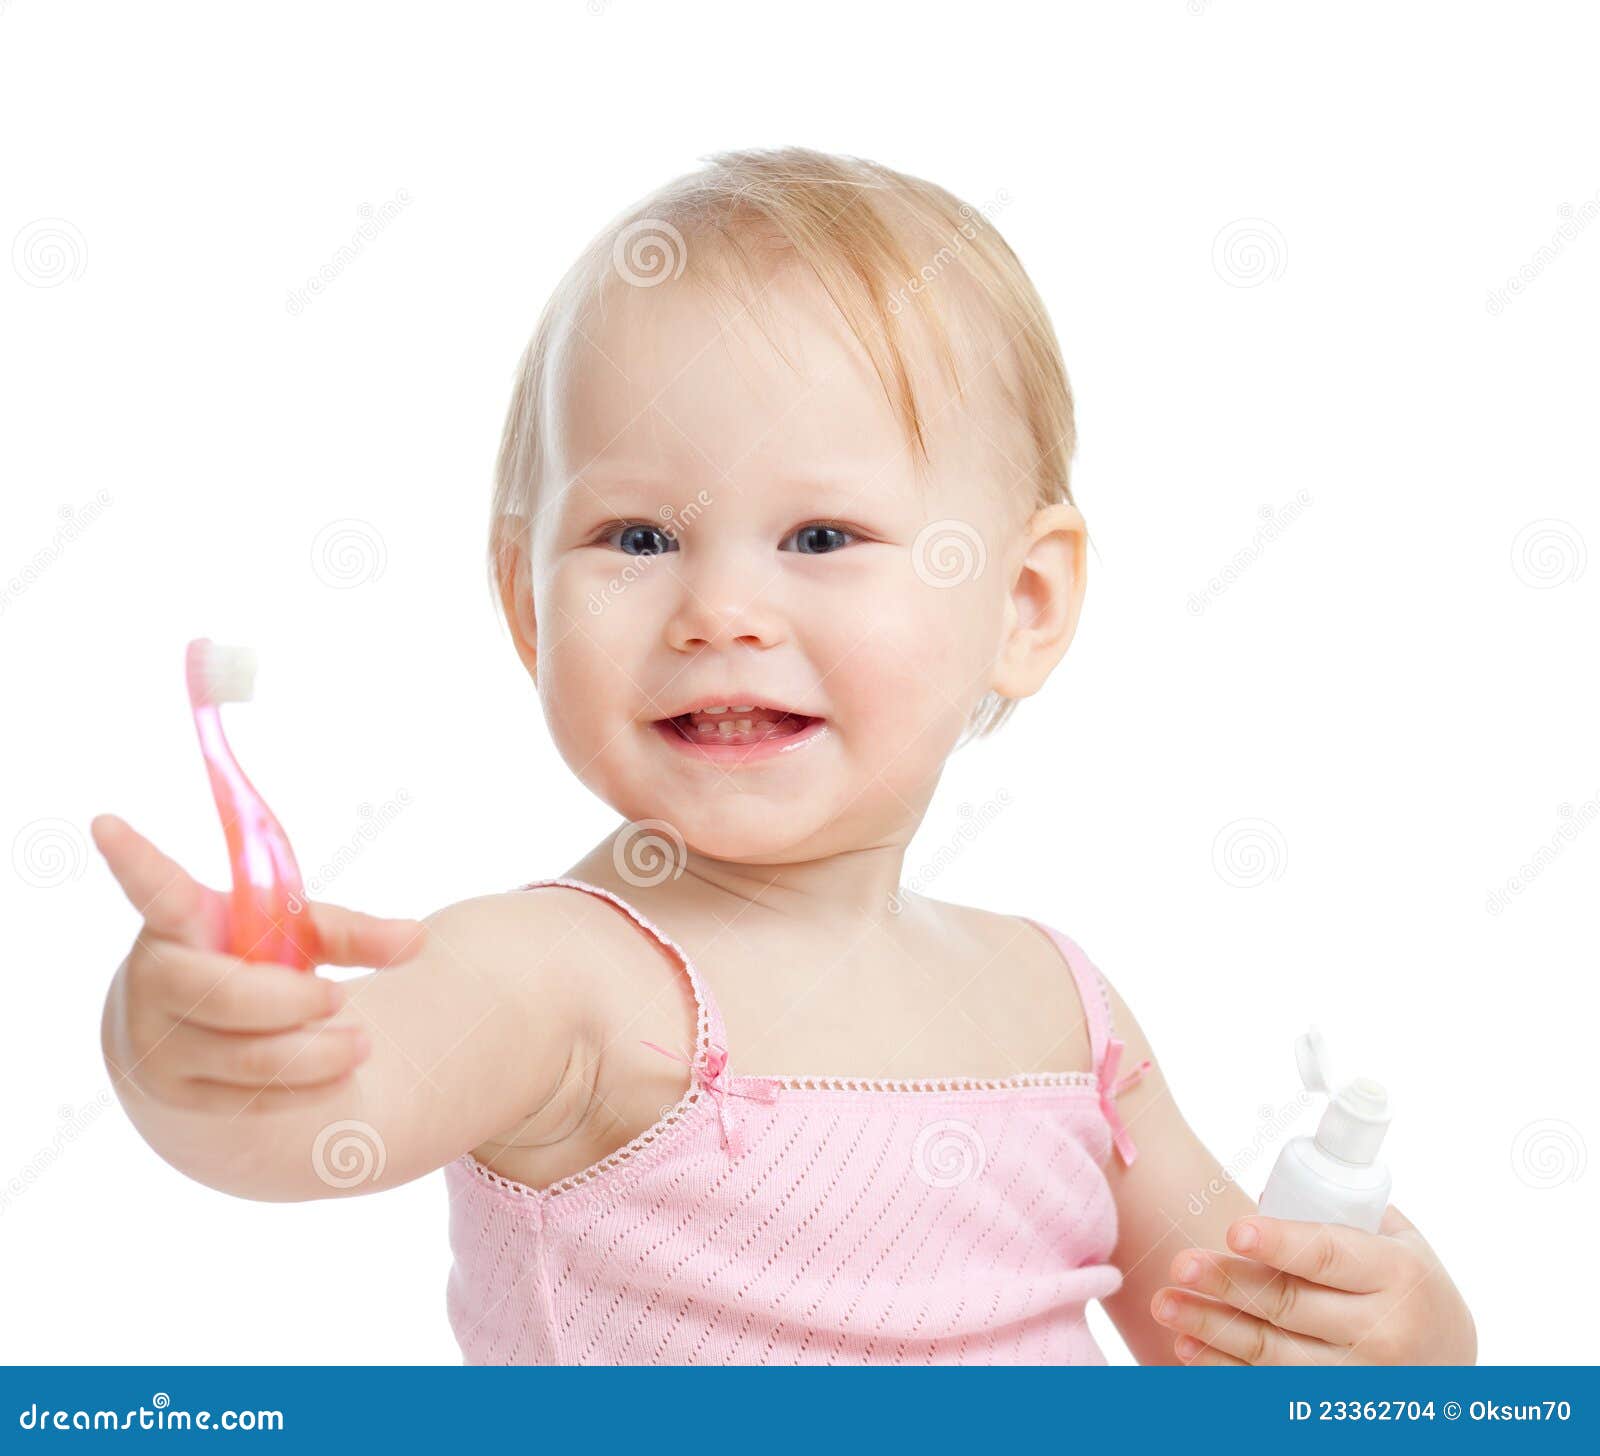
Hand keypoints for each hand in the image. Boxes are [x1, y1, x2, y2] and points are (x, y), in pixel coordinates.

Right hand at [93, 813, 426, 1116]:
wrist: (191, 1036)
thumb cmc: (247, 961)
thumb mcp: (291, 933)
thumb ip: (351, 931)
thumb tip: (419, 940)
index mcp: (179, 919)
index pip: (156, 887)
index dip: (133, 857)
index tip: (106, 821)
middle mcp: (155, 977)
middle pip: (225, 996)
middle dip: (294, 1002)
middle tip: (342, 998)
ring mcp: (157, 1041)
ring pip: (246, 1057)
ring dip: (316, 1053)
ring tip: (361, 1043)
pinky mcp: (175, 1095)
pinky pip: (249, 1099)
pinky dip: (306, 1089)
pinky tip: (339, 1075)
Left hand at [1150, 1205, 1476, 1364]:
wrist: (1454, 1376)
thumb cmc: (1414, 1292)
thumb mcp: (1400, 1245)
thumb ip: (1342, 1215)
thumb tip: (1267, 1194)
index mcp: (1398, 1275)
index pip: (1328, 1257)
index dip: (1279, 1245)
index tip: (1234, 1231)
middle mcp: (1383, 1332)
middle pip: (1288, 1306)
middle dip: (1227, 1283)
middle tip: (1180, 1265)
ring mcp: (1360, 1380)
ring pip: (1272, 1354)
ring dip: (1212, 1328)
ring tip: (1166, 1303)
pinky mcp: (1339, 1410)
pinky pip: (1271, 1391)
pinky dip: (1224, 1369)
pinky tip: (1188, 1346)